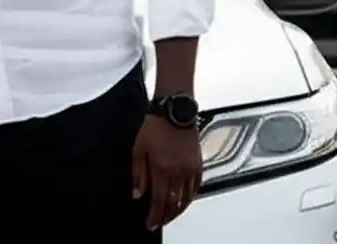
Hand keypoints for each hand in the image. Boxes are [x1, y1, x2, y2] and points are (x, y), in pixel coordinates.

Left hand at [131, 114, 201, 230]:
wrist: (174, 112)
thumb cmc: (154, 128)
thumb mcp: (138, 149)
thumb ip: (138, 174)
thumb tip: (137, 195)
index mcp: (162, 169)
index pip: (160, 200)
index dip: (155, 215)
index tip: (150, 224)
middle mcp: (179, 172)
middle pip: (175, 204)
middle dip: (166, 216)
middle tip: (159, 222)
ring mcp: (191, 169)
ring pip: (187, 199)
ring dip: (178, 210)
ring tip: (169, 215)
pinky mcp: (199, 164)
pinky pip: (196, 188)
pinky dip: (190, 198)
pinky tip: (183, 201)